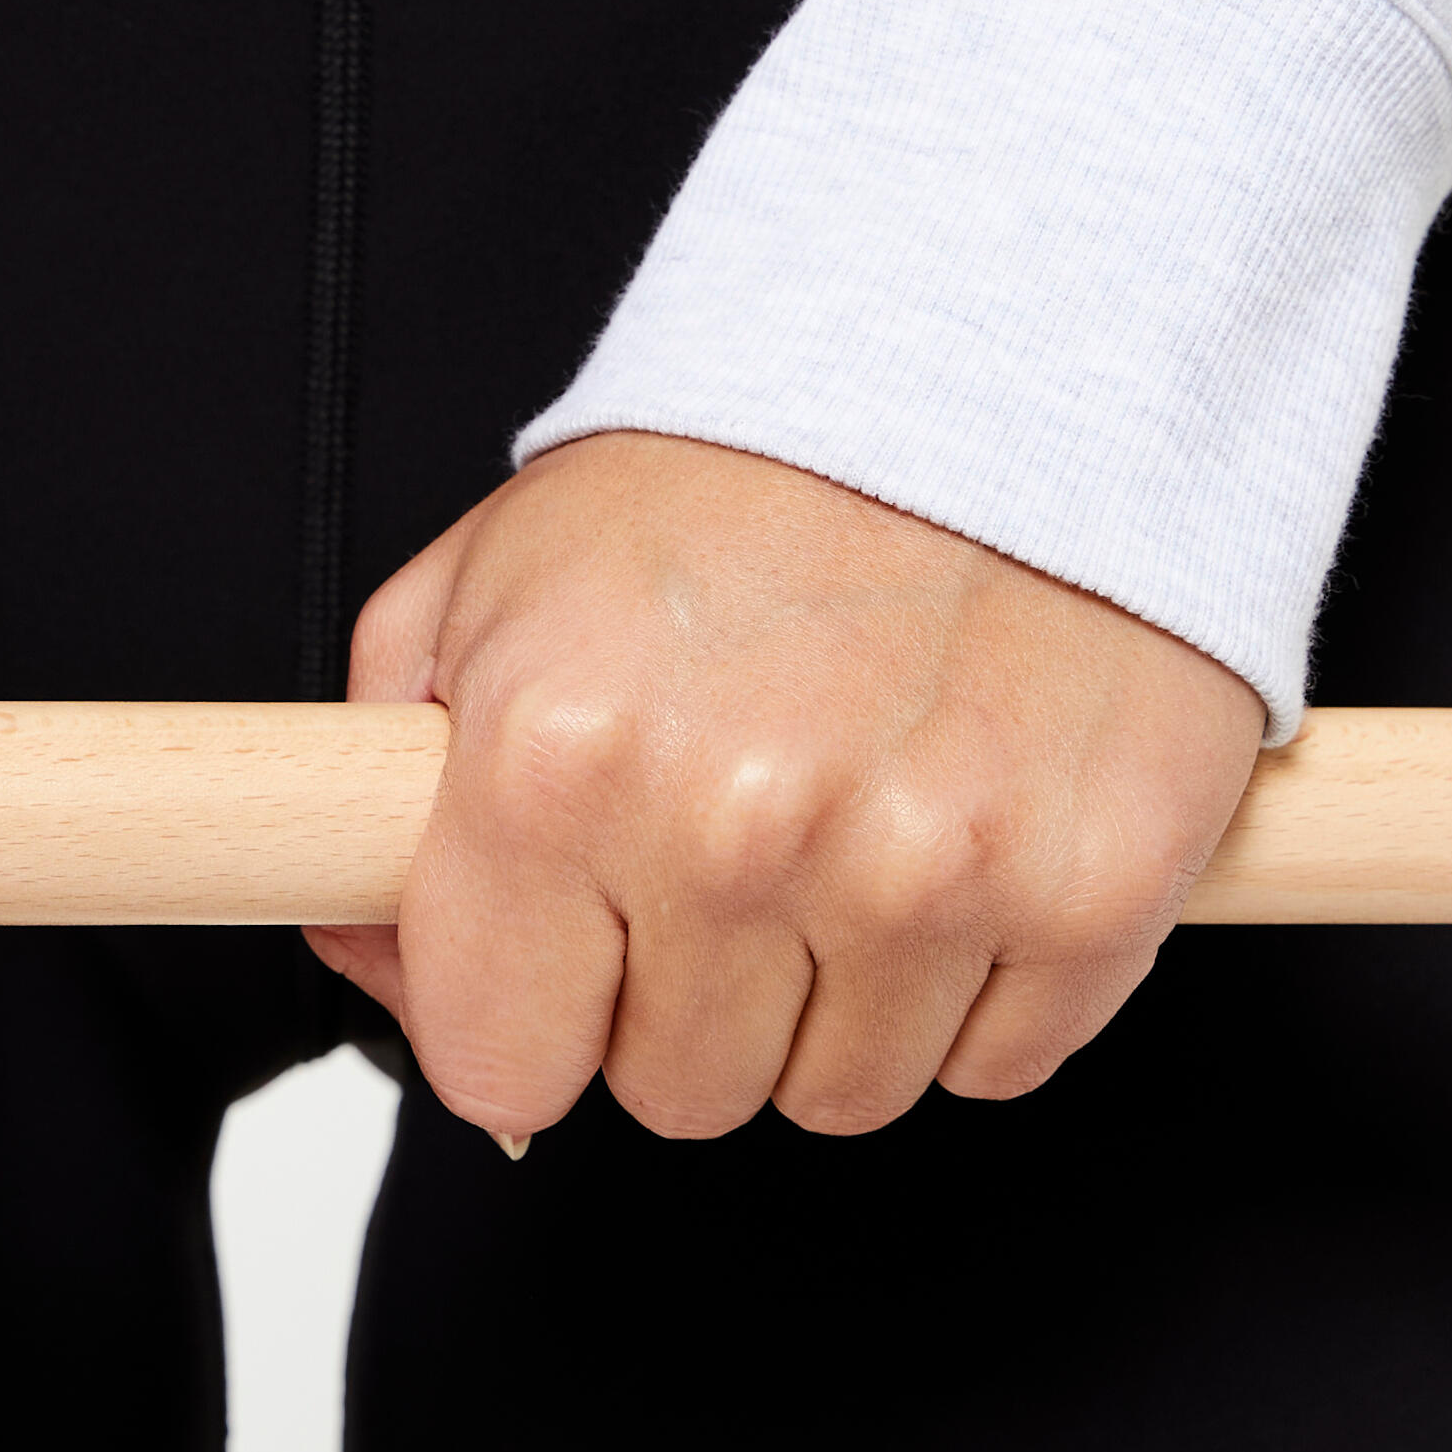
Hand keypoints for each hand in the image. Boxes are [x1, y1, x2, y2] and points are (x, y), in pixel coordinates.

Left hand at [308, 433, 1262, 1145]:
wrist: (996, 357)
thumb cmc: (741, 476)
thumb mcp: (493, 580)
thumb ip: (390, 775)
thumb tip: (364, 934)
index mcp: (558, 758)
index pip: (499, 1066)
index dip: (530, 1020)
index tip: (565, 967)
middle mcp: (735, 828)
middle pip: (677, 1092)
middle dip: (687, 997)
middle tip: (727, 850)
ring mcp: (925, 871)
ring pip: (838, 1094)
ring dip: (833, 998)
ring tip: (849, 828)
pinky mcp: (1088, 892)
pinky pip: (994, 1064)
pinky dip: (975, 986)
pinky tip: (959, 845)